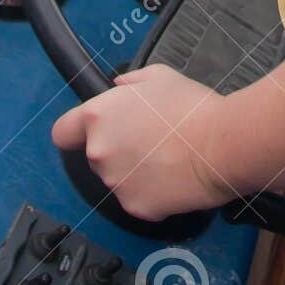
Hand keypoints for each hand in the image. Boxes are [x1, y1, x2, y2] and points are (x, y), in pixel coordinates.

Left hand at [50, 66, 230, 222]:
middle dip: (117, 149)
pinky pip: (137, 198)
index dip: (75, 132)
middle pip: (96, 155)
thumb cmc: (191, 106)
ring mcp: (115, 184)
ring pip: (118, 178)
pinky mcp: (135, 208)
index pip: (62, 132)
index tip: (91, 132)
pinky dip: (151, 191)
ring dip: (134, 171)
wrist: (221, 144)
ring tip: (166, 158)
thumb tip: (119, 89)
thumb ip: (130, 82)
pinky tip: (173, 178)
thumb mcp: (159, 76)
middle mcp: (99, 153)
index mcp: (98, 117)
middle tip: (149, 139)